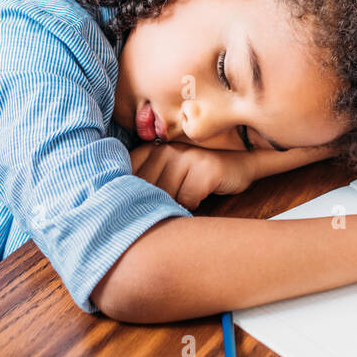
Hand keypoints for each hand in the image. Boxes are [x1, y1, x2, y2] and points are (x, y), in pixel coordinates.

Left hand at [129, 141, 252, 209]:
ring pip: (166, 197)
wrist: (240, 166)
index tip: (130, 206)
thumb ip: (144, 183)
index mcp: (151, 149)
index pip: (125, 175)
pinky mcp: (205, 168)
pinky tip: (201, 197)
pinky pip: (188, 200)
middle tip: (166, 207)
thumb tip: (116, 207)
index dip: (126, 195)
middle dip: (155, 204)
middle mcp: (166, 149)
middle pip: (146, 191)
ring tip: (186, 199)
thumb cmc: (197, 176)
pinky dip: (193, 206)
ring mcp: (186, 156)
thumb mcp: (167, 175)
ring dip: (175, 206)